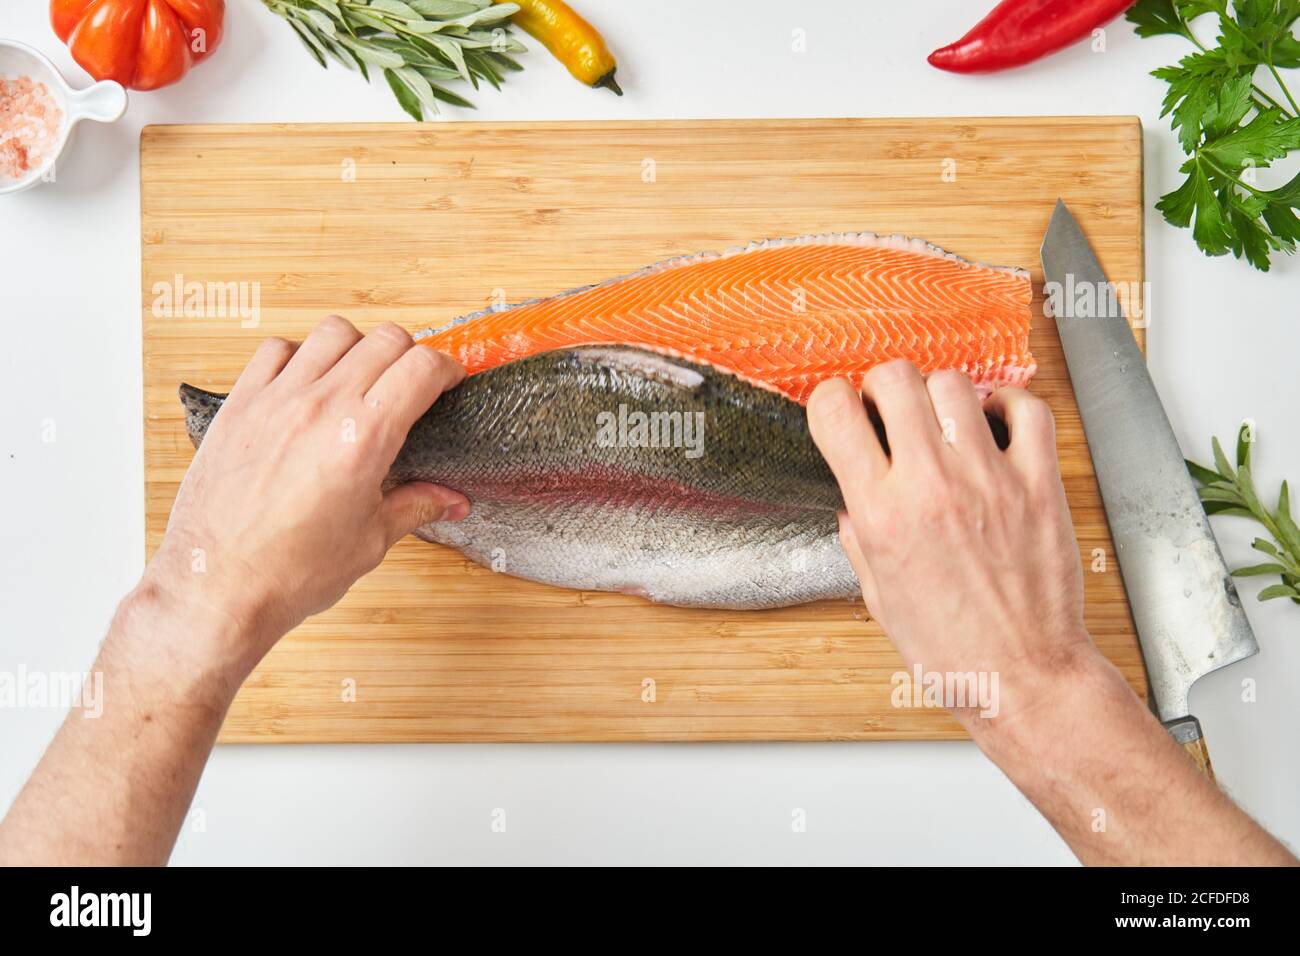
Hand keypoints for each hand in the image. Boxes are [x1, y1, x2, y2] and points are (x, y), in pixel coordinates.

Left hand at [144, 316, 467, 678]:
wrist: (217, 588)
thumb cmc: (290, 573)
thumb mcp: (370, 541)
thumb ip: (416, 507)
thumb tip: (452, 500)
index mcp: (363, 439)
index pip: (420, 368)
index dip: (446, 369)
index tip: (448, 382)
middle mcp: (321, 408)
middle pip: (385, 340)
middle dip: (410, 356)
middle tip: (411, 384)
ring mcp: (276, 400)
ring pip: (332, 332)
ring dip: (357, 348)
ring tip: (359, 379)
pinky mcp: (240, 406)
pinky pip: (276, 351)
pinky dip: (300, 356)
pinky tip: (306, 386)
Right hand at [807, 361, 1096, 723]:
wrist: (1022, 675)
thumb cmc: (950, 649)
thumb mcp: (877, 595)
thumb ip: (860, 537)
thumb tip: (853, 499)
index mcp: (881, 514)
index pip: (835, 410)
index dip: (832, 400)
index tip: (842, 411)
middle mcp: (930, 486)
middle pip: (894, 378)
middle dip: (883, 387)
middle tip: (891, 411)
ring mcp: (989, 479)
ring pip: (954, 383)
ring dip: (940, 396)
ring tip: (944, 424)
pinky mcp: (1039, 483)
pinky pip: (1026, 407)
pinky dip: (1007, 405)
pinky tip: (995, 426)